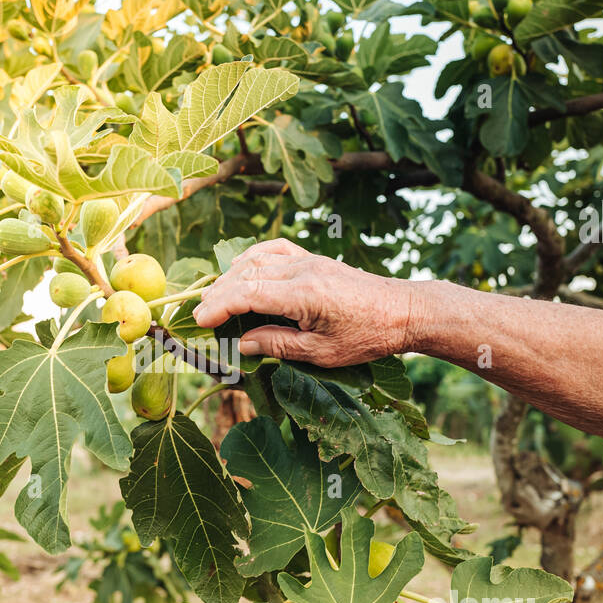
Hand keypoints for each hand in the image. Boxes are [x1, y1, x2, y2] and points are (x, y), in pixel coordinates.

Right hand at [192, 238, 413, 366]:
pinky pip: (274, 249)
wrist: (404, 311)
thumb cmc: (367, 336)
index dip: (219, 306)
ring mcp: (308, 260)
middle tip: (198, 314)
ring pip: (256, 260)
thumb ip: (278, 345)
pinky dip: (252, 258)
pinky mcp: (314, 258)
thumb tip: (242, 344)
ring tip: (213, 297)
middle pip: (246, 274)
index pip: (247, 293)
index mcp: (304, 293)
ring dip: (230, 277)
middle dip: (218, 294)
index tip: (201, 322)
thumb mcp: (322, 353)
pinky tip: (240, 269)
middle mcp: (303, 269)